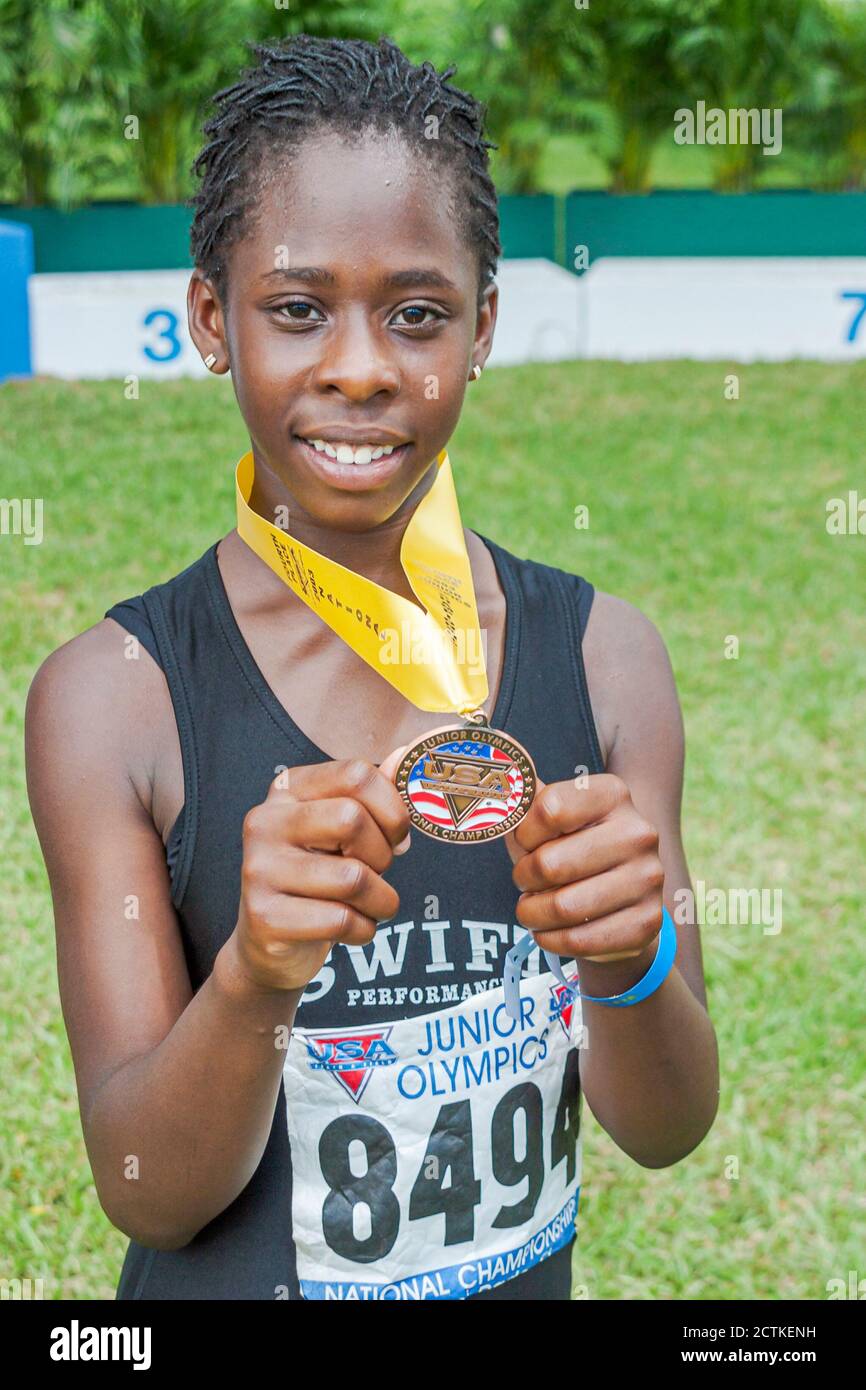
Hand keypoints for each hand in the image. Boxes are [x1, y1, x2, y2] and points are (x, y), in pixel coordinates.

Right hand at [231, 749, 411, 993]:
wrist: (267, 946)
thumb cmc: (318, 879)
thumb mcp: (343, 832)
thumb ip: (374, 795)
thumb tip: (406, 755)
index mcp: (287, 790)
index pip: (356, 773)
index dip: (392, 808)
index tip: (395, 836)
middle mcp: (265, 822)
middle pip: (352, 819)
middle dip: (383, 855)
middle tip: (377, 873)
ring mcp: (259, 869)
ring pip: (353, 878)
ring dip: (381, 901)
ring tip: (370, 906)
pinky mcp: (264, 917)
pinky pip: (342, 920)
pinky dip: (364, 930)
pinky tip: (353, 929)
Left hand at [504, 773, 664, 963]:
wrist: (618, 896)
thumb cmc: (569, 848)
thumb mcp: (547, 819)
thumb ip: (522, 800)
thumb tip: (496, 778)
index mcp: (612, 794)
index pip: (550, 809)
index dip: (524, 832)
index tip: (526, 843)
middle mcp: (638, 833)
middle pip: (550, 863)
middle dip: (524, 878)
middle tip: (525, 882)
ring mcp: (648, 879)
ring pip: (563, 907)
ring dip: (533, 913)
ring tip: (533, 909)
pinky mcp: (646, 923)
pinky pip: (579, 940)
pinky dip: (551, 939)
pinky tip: (550, 930)